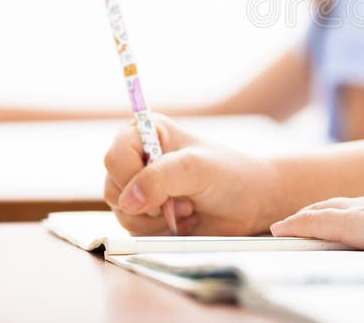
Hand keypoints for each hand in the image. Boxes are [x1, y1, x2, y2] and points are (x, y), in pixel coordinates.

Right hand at [103, 113, 273, 235]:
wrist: (250, 203)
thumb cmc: (230, 175)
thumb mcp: (197, 169)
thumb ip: (160, 179)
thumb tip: (127, 200)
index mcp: (147, 132)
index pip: (114, 157)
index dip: (131, 178)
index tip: (161, 188)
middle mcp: (137, 158)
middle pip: (113, 189)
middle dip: (149, 203)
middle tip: (183, 199)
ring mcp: (140, 188)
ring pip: (122, 214)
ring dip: (157, 219)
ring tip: (188, 208)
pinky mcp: (146, 214)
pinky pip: (135, 231)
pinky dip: (160, 230)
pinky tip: (184, 220)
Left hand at [269, 182, 363, 255]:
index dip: (348, 209)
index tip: (336, 213)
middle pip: (340, 204)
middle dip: (318, 211)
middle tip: (299, 219)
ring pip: (323, 212)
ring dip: (302, 219)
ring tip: (283, 226)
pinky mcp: (355, 225)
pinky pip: (316, 223)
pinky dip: (297, 225)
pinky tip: (279, 229)